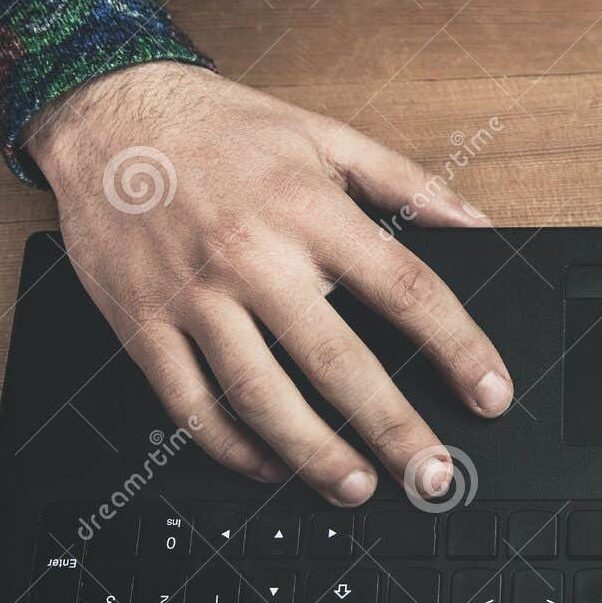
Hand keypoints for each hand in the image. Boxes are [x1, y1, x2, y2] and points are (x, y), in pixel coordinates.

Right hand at [26, 62, 511, 504]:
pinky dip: (233, 448)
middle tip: (433, 476)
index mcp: (309, 211)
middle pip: (338, 362)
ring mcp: (195, 298)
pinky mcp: (144, 326)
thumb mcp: (326, 135)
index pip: (405, 290)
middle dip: (394, 429)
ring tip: (359, 488)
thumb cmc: (221, 129)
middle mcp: (254, 257)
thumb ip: (409, 182)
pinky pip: (191, 405)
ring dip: (316, 455)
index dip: (458, 348)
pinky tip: (271, 467)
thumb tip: (478, 225)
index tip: (490, 393)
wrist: (110, 114)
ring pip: (262, 397)